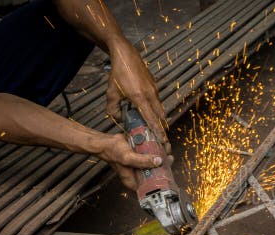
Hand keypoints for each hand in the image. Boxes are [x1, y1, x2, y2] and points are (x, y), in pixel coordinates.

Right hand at [95, 134, 166, 189]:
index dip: (162, 184)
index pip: (151, 188)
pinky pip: (151, 157)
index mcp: (134, 181)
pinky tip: (161, 147)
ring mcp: (139, 167)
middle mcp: (138, 175)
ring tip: (166, 151)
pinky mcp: (141, 158)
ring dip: (162, 159)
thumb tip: (158, 161)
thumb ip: (142, 161)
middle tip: (169, 159)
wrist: (106, 142)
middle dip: (164, 168)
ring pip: (154, 165)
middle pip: (155, 175)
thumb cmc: (113, 152)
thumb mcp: (128, 158)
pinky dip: (156, 152)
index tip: (170, 175)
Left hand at [105, 40, 171, 154]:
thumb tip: (118, 119)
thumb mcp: (111, 92)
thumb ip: (114, 109)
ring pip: (159, 108)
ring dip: (157, 117)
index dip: (158, 131)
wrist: (125, 54)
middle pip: (161, 116)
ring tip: (152, 125)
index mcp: (140, 98)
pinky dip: (153, 107)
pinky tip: (145, 108)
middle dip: (161, 127)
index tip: (163, 141)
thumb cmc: (118, 73)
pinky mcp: (154, 85)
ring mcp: (154, 89)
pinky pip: (156, 100)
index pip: (152, 119)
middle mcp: (151, 95)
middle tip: (160, 138)